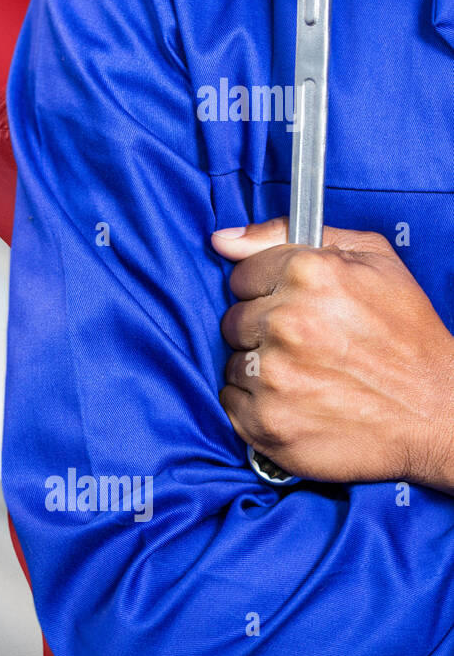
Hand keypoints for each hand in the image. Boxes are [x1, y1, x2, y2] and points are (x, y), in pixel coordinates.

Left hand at [212, 217, 453, 491]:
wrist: (438, 413)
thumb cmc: (407, 335)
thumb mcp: (370, 258)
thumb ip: (288, 234)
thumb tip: (223, 239)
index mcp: (309, 274)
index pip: (241, 276)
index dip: (268, 291)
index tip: (295, 307)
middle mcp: (286, 322)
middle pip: (234, 320)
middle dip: (264, 330)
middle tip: (309, 345)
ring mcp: (273, 375)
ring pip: (232, 361)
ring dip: (260, 368)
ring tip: (308, 375)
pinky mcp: (265, 420)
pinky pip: (231, 400)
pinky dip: (256, 402)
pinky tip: (297, 400)